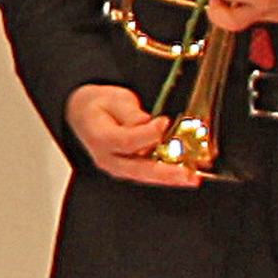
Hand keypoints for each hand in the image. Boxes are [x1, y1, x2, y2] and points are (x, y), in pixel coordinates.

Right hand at [65, 84, 198, 188]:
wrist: (84, 115)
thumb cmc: (99, 106)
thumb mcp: (114, 99)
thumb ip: (131, 114)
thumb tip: (149, 124)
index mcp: (100, 138)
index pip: (127, 142)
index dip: (148, 134)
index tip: (164, 122)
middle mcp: (108, 159)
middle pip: (138, 169)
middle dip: (166, 172)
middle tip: (188, 174)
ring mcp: (118, 167)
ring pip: (146, 176)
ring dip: (171, 178)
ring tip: (193, 178)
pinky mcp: (128, 169)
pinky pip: (149, 174)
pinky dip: (169, 174)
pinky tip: (187, 173)